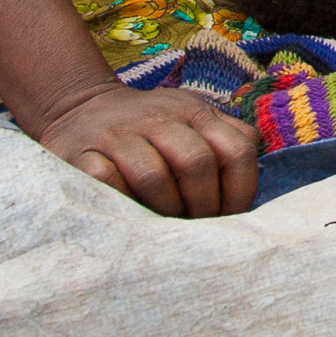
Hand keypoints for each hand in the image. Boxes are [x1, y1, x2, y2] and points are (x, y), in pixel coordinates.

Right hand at [36, 82, 257, 218]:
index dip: (242, 190)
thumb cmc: (150, 128)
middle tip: (197, 228)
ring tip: (166, 226)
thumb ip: (229, 139)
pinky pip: (107, 181)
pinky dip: (123, 202)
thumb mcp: (193, 120)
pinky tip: (130, 213)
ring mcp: (119, 134)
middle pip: (197, 163)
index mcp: (194, 111)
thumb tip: (256, 182)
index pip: (237, 149)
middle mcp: (159, 116)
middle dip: (203, 205)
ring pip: (153, 175)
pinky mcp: (83, 154)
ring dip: (165, 209)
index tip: (233, 217)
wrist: (79, 108)